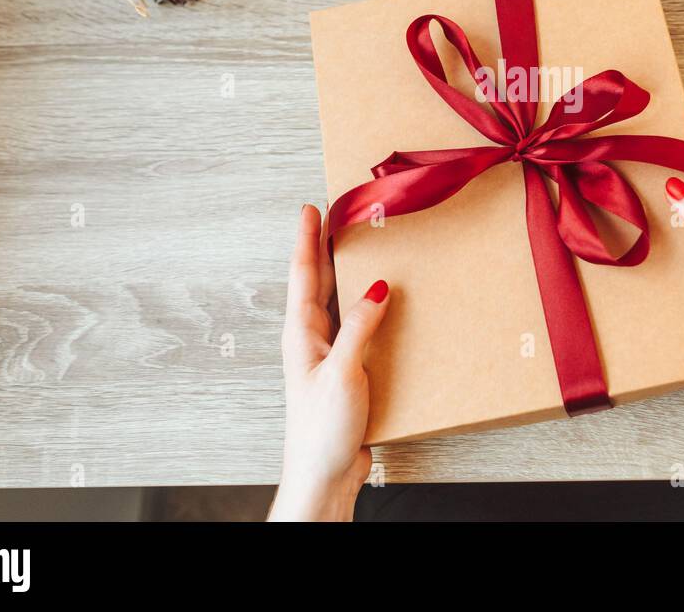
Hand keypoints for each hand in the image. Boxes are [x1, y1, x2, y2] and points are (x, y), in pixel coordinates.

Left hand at [268, 204, 389, 521]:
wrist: (323, 475)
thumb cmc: (321, 430)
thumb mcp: (342, 373)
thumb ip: (358, 328)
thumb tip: (377, 288)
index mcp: (302, 334)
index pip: (305, 274)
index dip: (308, 240)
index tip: (311, 208)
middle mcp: (312, 339)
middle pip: (318, 282)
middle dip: (325, 248)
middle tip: (335, 216)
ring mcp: (327, 355)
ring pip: (336, 302)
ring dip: (344, 275)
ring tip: (355, 247)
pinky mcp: (345, 371)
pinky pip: (355, 327)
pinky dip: (366, 308)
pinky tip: (380, 303)